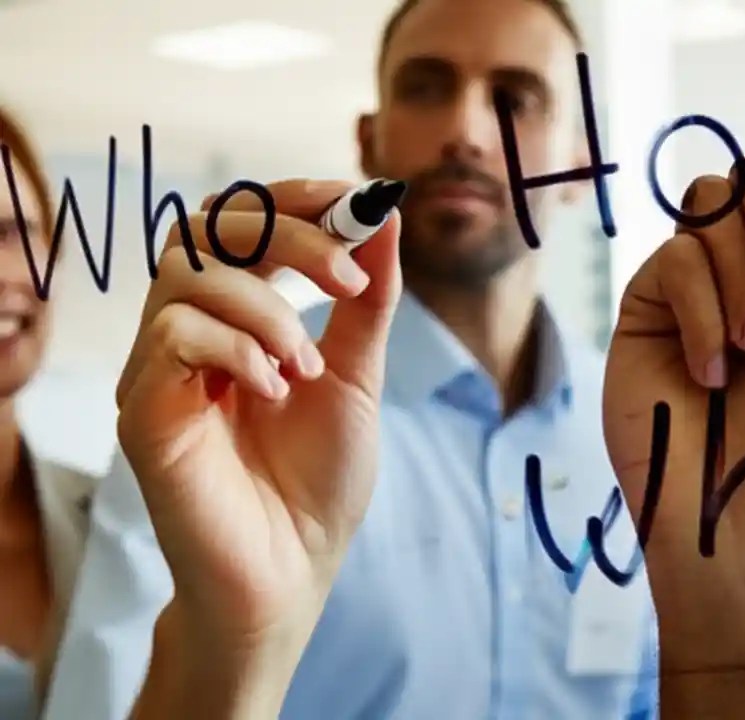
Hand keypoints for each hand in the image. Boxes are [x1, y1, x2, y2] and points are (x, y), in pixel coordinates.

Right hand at [114, 179, 401, 716]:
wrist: (294, 570)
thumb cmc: (318, 481)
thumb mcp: (359, 375)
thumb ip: (366, 298)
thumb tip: (384, 212)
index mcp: (240, 315)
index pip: (244, 220)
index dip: (298, 198)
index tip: (359, 202)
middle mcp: (192, 330)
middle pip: (207, 227)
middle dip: (289, 236)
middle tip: (346, 282)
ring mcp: (162, 368)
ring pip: (188, 272)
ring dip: (267, 308)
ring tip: (308, 370)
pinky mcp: (146, 410)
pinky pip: (173, 335)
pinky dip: (237, 348)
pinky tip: (276, 392)